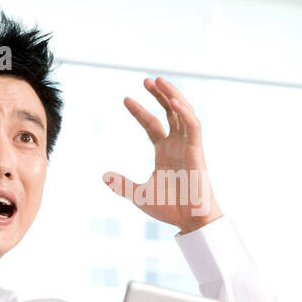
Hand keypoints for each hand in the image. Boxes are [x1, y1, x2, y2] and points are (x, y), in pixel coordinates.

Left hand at [102, 77, 222, 234]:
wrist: (189, 221)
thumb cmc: (169, 208)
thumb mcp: (139, 195)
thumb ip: (122, 184)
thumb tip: (104, 176)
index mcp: (164, 151)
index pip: (152, 124)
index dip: (139, 111)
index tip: (125, 99)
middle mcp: (177, 144)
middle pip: (170, 112)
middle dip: (159, 95)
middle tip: (146, 80)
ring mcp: (188, 146)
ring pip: (183, 113)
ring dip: (173, 96)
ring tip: (159, 81)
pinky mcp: (198, 151)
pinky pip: (194, 127)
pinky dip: (185, 113)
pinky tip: (173, 101)